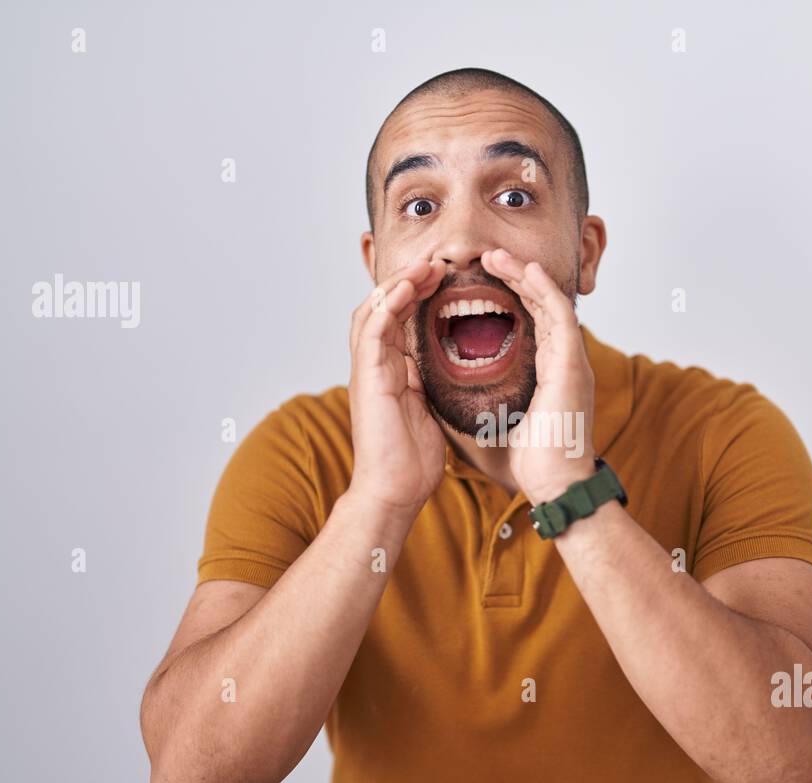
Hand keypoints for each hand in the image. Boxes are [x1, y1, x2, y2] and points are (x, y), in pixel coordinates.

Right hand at [346, 257, 446, 514]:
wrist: (395, 491)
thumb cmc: (412, 461)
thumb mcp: (429, 411)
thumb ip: (428, 385)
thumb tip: (443, 369)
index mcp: (390, 372)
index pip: (398, 321)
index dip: (416, 296)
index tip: (443, 278)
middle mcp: (374, 366)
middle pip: (383, 308)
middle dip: (407, 281)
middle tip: (435, 262)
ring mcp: (367, 370)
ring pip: (374, 310)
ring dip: (398, 284)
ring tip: (424, 266)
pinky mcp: (367, 377)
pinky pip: (373, 329)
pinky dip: (389, 304)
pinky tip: (408, 287)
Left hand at [481, 248, 596, 502]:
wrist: (554, 485)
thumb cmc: (530, 462)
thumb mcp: (497, 420)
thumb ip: (481, 399)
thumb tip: (449, 391)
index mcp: (549, 372)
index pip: (531, 322)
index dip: (510, 297)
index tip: (483, 281)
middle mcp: (564, 361)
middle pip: (541, 305)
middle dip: (516, 278)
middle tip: (489, 258)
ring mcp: (571, 361)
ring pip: (550, 302)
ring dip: (524, 275)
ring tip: (498, 256)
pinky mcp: (572, 364)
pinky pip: (560, 316)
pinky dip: (543, 290)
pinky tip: (525, 271)